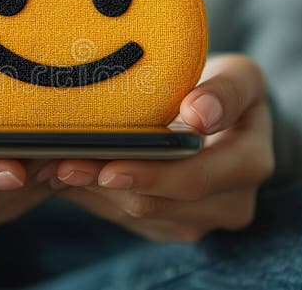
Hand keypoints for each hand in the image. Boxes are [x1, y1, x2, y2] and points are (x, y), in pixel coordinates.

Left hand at [49, 54, 273, 241]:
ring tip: (51, 164)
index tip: (108, 166)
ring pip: (132, 213)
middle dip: (103, 182)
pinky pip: (122, 216)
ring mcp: (198, 220)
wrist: (217, 116)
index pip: (195, 178)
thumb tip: (199, 115)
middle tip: (59, 164)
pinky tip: (64, 172)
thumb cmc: (224, 88)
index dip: (150, 175)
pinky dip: (92, 194)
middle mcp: (229, 204)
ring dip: (90, 190)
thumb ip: (225, 90)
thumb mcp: (238, 75)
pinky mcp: (168, 226)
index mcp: (249, 164)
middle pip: (156, 203)